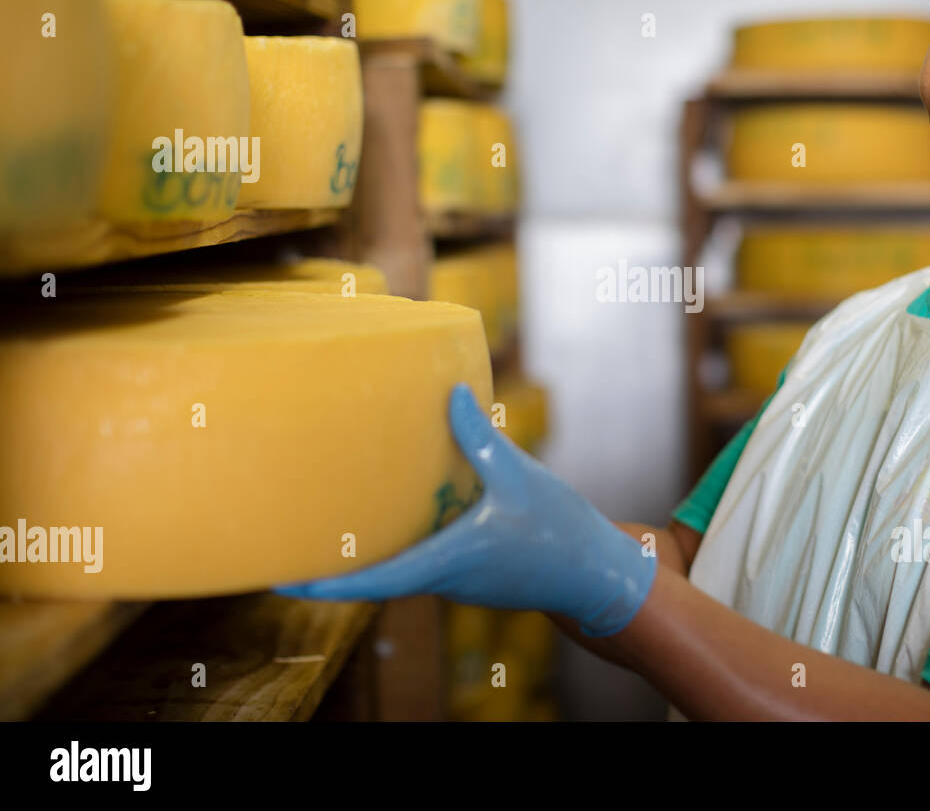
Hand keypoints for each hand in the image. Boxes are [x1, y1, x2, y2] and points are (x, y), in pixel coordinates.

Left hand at [274, 383, 657, 637]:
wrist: (596, 572)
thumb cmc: (559, 529)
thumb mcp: (520, 476)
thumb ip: (481, 438)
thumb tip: (451, 394)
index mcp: (450, 559)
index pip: (376, 582)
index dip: (328, 584)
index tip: (286, 582)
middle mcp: (445, 577)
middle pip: (379, 576)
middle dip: (336, 565)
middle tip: (291, 543)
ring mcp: (457, 580)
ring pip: (403, 565)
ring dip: (372, 549)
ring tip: (334, 518)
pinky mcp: (470, 575)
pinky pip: (426, 557)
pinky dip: (405, 539)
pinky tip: (400, 509)